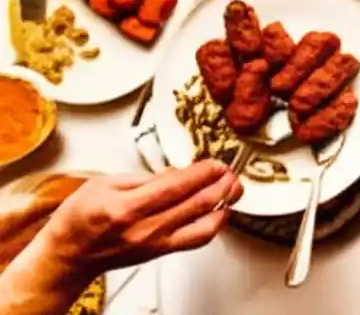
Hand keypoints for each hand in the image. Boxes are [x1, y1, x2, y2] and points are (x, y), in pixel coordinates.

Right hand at [36, 161, 241, 277]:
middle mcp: (145, 228)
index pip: (176, 187)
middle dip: (220, 185)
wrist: (69, 254)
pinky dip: (215, 223)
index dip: (202, 173)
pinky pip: (197, 239)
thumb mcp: (105, 183)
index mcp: (126, 207)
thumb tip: (178, 172)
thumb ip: (144, 177)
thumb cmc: (79, 218)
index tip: (215, 163)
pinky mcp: (162, 253)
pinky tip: (221, 210)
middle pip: (196, 204)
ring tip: (233, 188)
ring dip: (224, 204)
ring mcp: (156, 243)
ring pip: (204, 225)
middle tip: (229, 171)